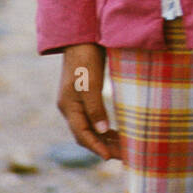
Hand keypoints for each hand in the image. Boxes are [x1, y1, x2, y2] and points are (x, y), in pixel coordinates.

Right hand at [57, 44, 120, 159]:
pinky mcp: (84, 94)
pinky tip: (115, 131)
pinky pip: (92, 118)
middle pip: (86, 134)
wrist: (81, 36)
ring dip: (104, 138)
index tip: (110, 157)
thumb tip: (102, 131)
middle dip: (103, 146)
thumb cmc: (85, 58)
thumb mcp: (90, 83)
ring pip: (90, 127)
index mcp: (68, 106)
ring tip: (123, 146)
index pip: (82, 134)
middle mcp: (70, 107)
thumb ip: (95, 108)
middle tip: (124, 154)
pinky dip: (103, 127)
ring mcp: (76, 101)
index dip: (96, 147)